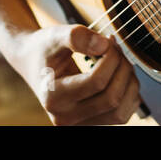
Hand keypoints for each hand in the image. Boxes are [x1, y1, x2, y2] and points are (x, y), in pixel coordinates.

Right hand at [10, 24, 140, 125]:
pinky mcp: (91, 122)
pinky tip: (118, 74)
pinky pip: (121, 115)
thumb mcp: (54, 35)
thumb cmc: (43, 48)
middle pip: (112, 98)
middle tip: (115, 48)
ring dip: (129, 82)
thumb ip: (76, 36)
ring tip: (119, 61)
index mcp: (53, 97)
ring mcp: (79, 124)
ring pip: (120, 111)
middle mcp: (64, 117)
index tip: (108, 40)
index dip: (111, 57)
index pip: (96, 81)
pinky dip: (128, 93)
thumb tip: (105, 45)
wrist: (32, 61)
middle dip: (122, 68)